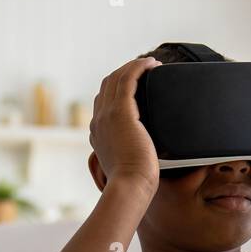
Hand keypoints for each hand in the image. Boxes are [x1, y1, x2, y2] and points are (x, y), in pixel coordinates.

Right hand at [89, 57, 161, 190]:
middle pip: (107, 86)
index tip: (134, 86)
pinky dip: (139, 67)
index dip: (116, 90)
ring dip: (134, 67)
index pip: (103, 103)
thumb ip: (132, 158)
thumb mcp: (129, 167)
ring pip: (116, 78)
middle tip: (145, 71)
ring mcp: (107, 115)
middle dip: (124, 74)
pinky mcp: (121, 111)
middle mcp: (98, 121)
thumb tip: (146, 159)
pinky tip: (152, 64)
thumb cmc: (134, 184)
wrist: (129, 187)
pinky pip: (128, 79)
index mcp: (98, 134)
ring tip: (151, 65)